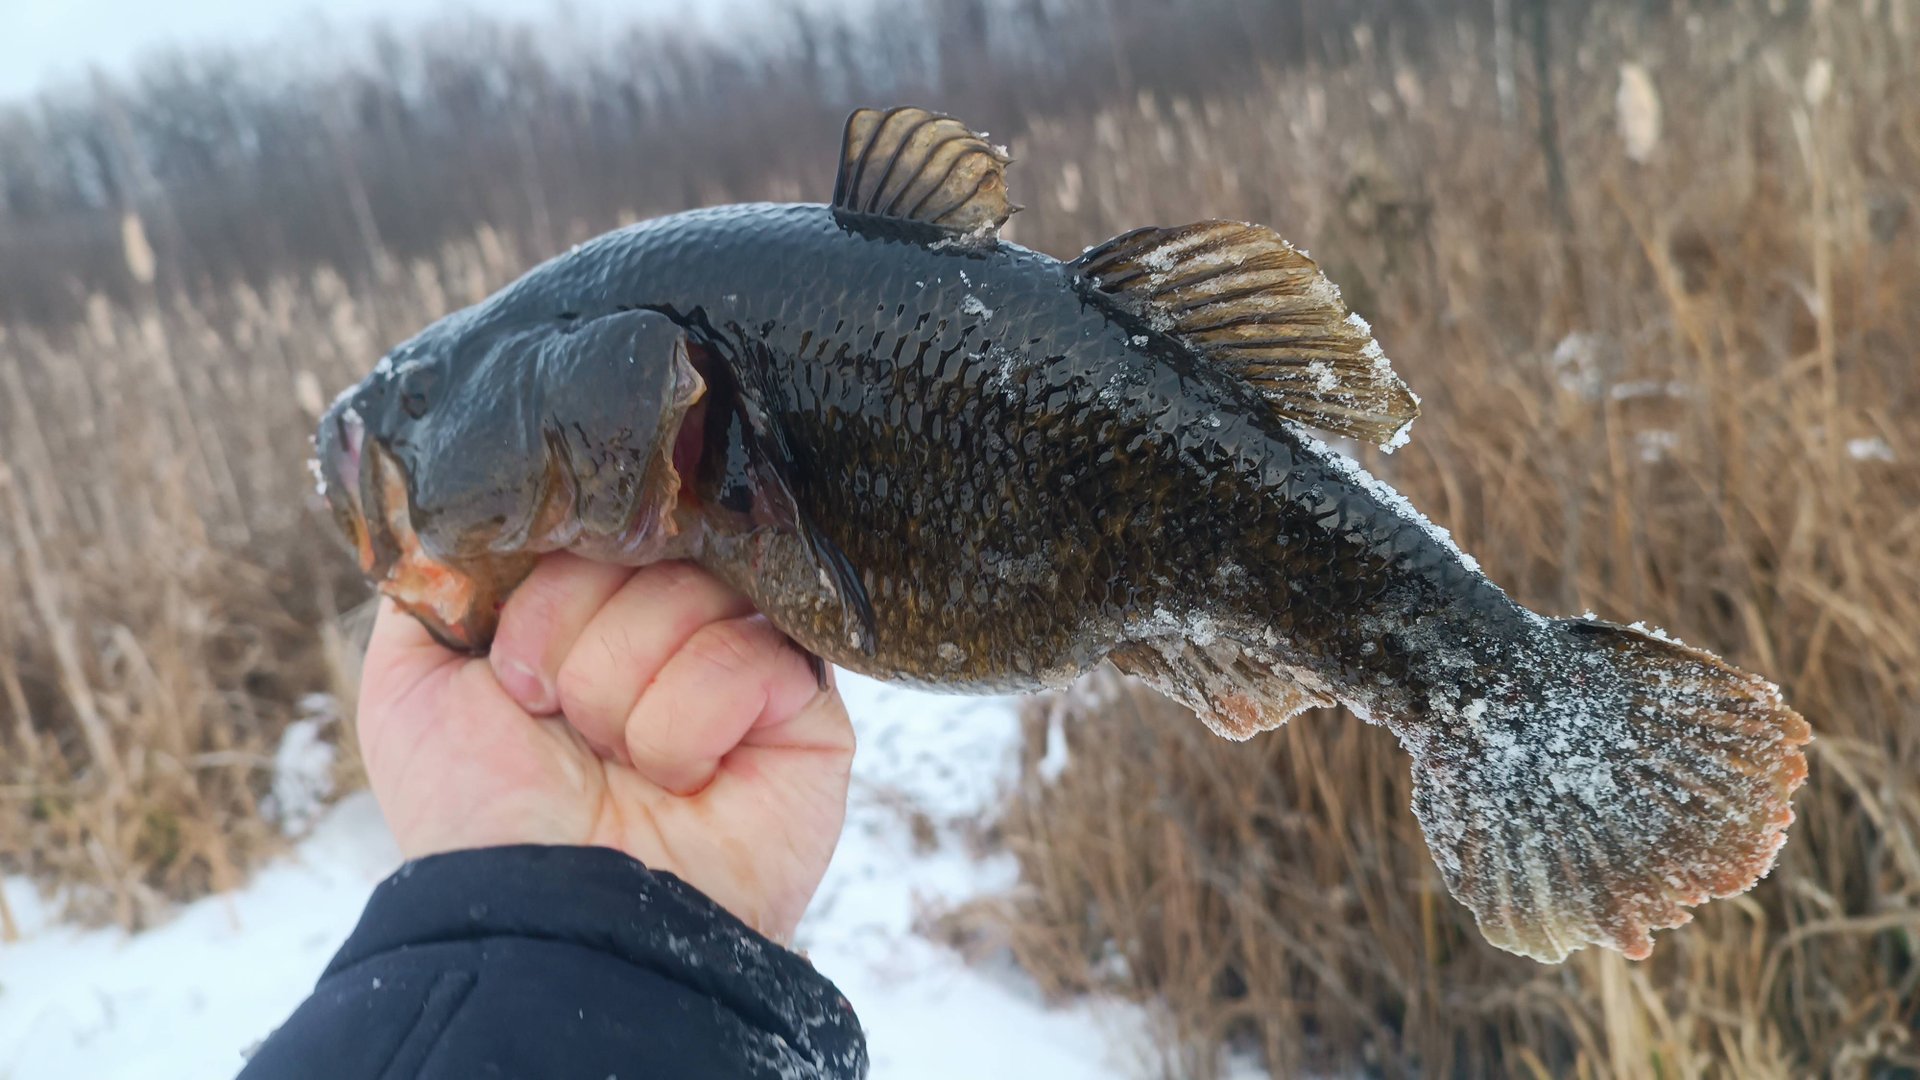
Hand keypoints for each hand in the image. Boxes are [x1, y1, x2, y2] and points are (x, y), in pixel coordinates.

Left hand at [354, 555, 854, 940]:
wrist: (543, 915)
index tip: (510, 670)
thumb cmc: (478, 812)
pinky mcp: (807, 707)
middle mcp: (674, 623)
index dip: (545, 584)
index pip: (593, 516)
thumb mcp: (413, 680)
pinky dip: (687, 723)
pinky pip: (750, 649)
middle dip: (572, 638)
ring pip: (692, 588)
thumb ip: (442, 576)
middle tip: (559, 722)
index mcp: (592, 607)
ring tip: (619, 761)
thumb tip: (483, 505)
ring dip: (621, 690)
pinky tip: (681, 778)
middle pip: (643, 539)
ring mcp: (747, 658)